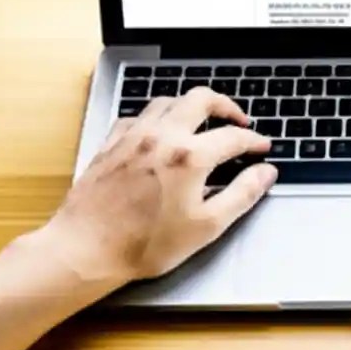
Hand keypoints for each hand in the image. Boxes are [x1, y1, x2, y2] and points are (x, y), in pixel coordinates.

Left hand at [36, 88, 276, 285]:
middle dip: (226, 105)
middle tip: (238, 119)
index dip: (254, 140)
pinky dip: (156, 117)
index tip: (262, 147)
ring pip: (168, 101)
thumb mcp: (207, 226)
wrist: (85, 250)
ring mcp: (133, 137)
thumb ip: (242, 194)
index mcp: (191, 157)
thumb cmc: (145, 244)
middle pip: (201, 99)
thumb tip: (266, 173)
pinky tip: (159, 131)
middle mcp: (163, 137)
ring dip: (191, 106)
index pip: (234, 136)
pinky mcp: (111, 144)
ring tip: (202, 120)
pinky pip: (137, 116)